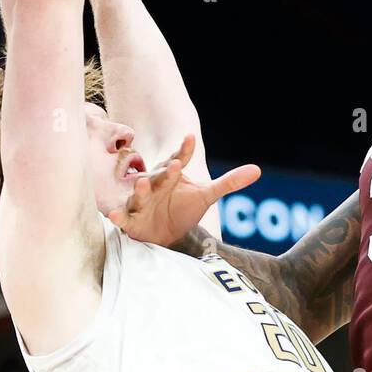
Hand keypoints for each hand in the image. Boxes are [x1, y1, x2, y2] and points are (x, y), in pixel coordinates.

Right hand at [108, 136, 260, 247]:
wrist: (166, 234)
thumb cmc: (183, 209)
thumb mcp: (207, 195)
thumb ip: (229, 182)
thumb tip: (258, 169)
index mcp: (171, 174)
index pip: (180, 159)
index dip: (186, 150)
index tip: (191, 138)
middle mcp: (154, 185)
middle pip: (160, 176)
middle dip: (166, 171)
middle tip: (175, 165)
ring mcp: (141, 202)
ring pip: (139, 195)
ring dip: (139, 189)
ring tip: (140, 184)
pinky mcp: (132, 221)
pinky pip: (124, 218)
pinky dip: (119, 216)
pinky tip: (114, 215)